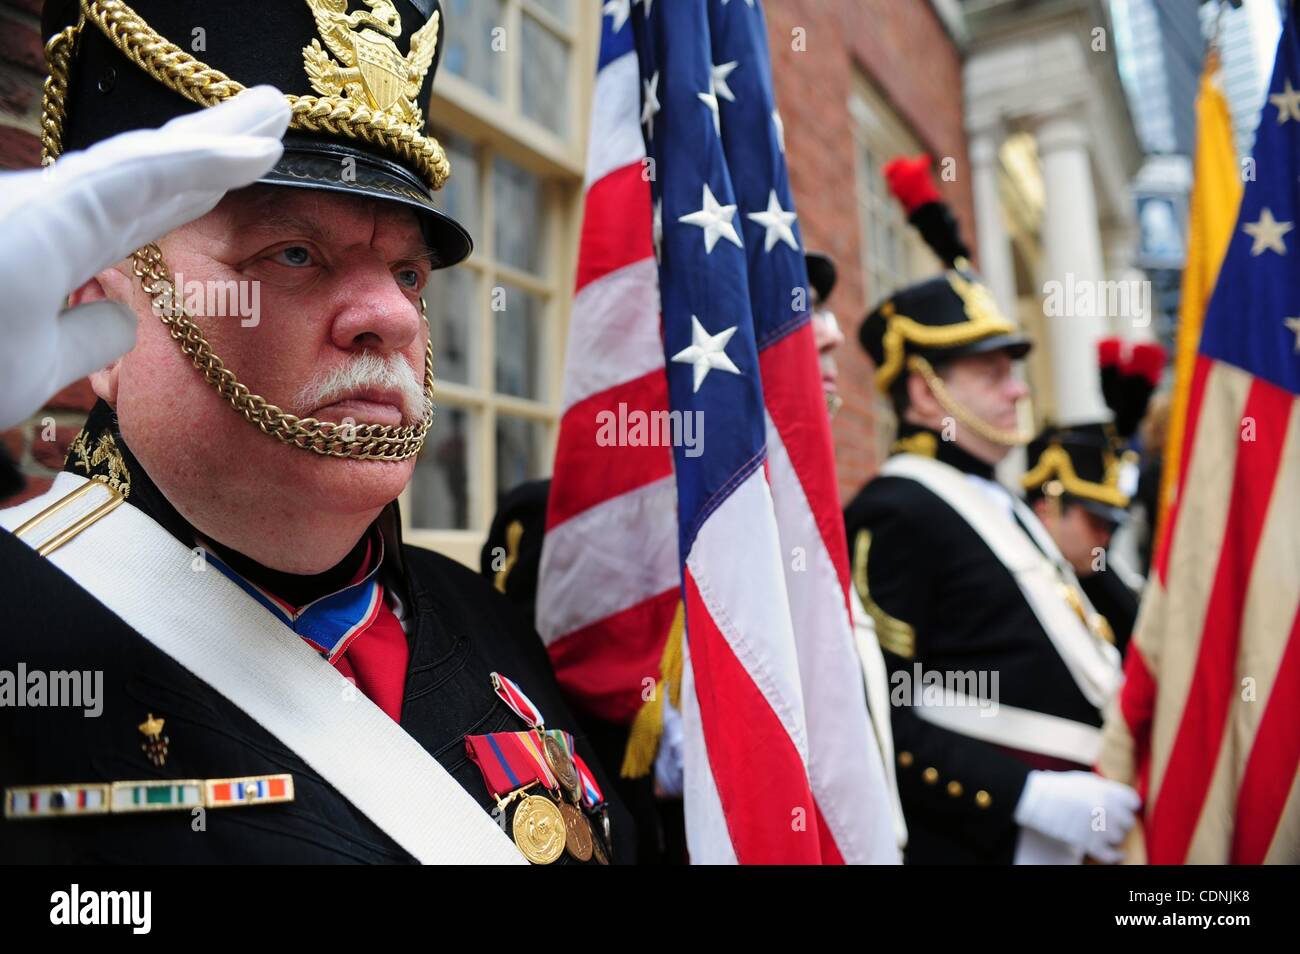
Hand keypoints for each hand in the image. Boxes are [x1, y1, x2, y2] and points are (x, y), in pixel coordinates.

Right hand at [0, 85, 289, 428]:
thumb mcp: (29, 364)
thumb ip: (82, 336)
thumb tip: (127, 312)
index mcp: (49, 246)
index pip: (140, 208)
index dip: (198, 179)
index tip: (252, 159)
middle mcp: (46, 215)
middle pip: (149, 174)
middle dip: (215, 143)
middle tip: (273, 114)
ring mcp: (39, 207)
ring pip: (146, 165)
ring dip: (215, 137)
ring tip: (274, 114)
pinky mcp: (38, 217)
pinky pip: (130, 182)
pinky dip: (194, 163)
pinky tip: (249, 152)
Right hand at [1014, 770, 1140, 863]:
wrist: (1036, 798)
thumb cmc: (1056, 787)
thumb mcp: (1084, 780)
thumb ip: (1105, 789)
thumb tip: (1120, 800)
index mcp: (1106, 790)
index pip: (1133, 801)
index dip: (1127, 806)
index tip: (1123, 809)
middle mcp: (1107, 808)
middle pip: (1128, 822)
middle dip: (1119, 822)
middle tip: (1108, 821)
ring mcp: (1099, 826)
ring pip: (1119, 838)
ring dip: (1111, 836)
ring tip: (1099, 831)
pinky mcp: (1089, 842)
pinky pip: (1111, 855)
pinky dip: (1115, 856)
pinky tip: (1118, 854)